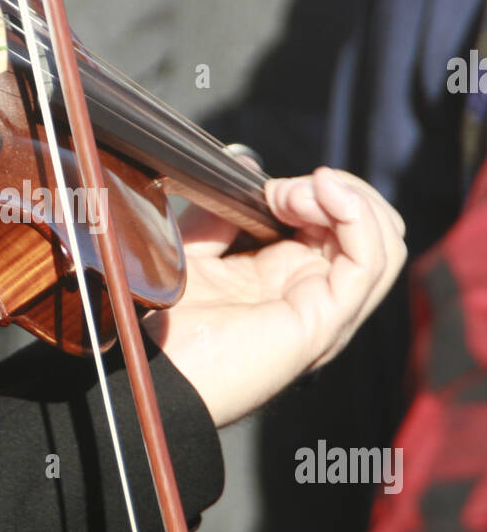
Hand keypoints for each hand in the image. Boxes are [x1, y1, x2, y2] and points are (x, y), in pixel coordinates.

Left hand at [143, 166, 405, 426]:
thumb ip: (220, 211)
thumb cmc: (161, 323)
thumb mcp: (193, 247)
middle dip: (335, 191)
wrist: (148, 367)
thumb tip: (248, 164)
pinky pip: (371, 262)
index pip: (338, 223)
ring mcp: (327, 312)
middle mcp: (315, 297)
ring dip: (347, 200)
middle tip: (281, 191)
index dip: (313, 191)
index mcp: (287, 279)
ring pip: (383, 243)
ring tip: (295, 194)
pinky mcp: (328, 321)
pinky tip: (324, 195)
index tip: (266, 186)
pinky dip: (357, 218)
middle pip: (371, 229)